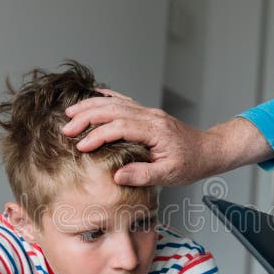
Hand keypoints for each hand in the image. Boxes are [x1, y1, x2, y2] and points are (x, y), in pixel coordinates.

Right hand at [62, 89, 272, 186]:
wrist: (208, 150)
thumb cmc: (190, 164)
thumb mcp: (170, 175)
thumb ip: (143, 175)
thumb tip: (117, 175)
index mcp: (155, 131)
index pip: (120, 128)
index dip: (99, 136)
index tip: (81, 147)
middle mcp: (150, 117)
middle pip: (113, 110)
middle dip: (87, 117)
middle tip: (66, 129)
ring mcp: (149, 113)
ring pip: (116, 103)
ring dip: (91, 106)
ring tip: (70, 113)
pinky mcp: (148, 114)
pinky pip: (124, 101)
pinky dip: (106, 98)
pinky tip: (93, 97)